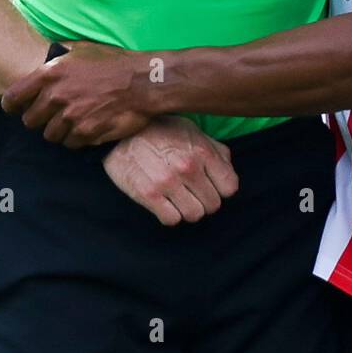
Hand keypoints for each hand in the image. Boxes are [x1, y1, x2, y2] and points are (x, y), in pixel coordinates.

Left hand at [2, 41, 154, 146]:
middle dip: (40, 118)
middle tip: (54, 113)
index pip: (13, 98)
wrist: (143, 82)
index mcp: (50, 74)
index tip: (17, 108)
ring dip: (60, 130)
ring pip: (50, 135)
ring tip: (74, 120)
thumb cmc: (115, 62)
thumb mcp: (82, 49)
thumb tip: (45, 59)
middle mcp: (56, 96)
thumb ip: (58, 58)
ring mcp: (70, 117)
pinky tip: (88, 126)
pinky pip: (71, 143)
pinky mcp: (85, 133)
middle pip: (30, 121)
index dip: (13, 105)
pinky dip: (77, 138)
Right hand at [103, 118, 238, 224]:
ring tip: (178, 198)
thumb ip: (216, 151)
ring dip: (187, 209)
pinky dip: (170, 215)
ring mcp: (168, 182)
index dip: (221, 188)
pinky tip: (164, 203)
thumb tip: (228, 170)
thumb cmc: (161, 132)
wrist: (122, 133)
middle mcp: (187, 168)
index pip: (230, 188)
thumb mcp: (193, 132)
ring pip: (194, 215)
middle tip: (192, 192)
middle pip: (213, 205)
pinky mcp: (148, 194)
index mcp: (202, 151)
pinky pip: (172, 220)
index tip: (210, 184)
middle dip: (204, 200)